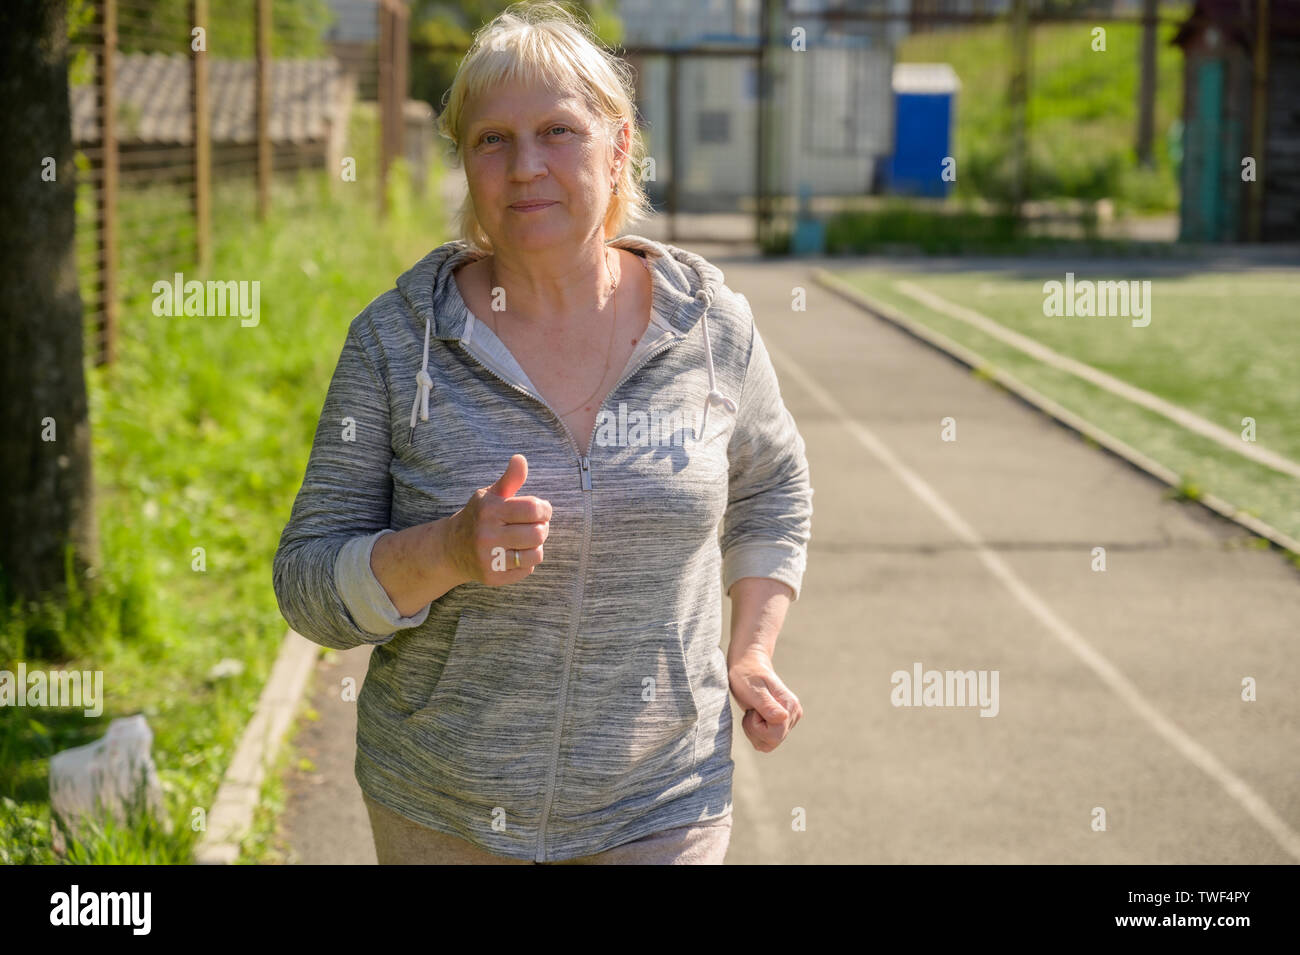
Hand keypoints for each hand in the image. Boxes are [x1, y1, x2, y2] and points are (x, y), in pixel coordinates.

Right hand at [446, 454, 551, 585]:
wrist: (451, 549)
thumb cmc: (479, 516)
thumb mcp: (490, 495)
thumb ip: (510, 479)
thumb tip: (520, 459)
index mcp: (489, 510)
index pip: (534, 509)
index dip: (545, 510)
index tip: (541, 510)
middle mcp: (487, 535)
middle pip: (538, 534)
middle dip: (542, 528)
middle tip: (534, 526)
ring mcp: (488, 558)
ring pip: (535, 554)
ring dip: (536, 546)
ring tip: (525, 540)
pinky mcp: (492, 577)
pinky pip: (526, 570)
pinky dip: (525, 562)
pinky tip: (513, 554)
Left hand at [728, 647, 801, 752]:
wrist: (748, 664)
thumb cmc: (747, 674)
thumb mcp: (753, 688)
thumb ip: (767, 705)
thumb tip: (783, 718)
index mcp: (790, 706)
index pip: (775, 735)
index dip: (757, 726)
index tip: (753, 708)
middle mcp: (794, 714)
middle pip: (773, 741)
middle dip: (755, 729)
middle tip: (752, 709)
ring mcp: (789, 719)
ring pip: (769, 743)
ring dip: (755, 731)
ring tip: (753, 710)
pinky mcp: (781, 723)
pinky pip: (767, 740)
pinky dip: (756, 732)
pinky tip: (755, 715)